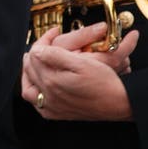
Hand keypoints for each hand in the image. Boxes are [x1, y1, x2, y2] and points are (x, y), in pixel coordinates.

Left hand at [22, 24, 136, 121]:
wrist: (119, 103)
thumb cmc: (103, 83)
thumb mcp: (81, 62)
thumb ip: (55, 55)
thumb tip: (36, 50)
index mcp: (52, 81)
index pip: (35, 56)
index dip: (42, 41)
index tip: (51, 33)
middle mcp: (49, 96)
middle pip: (30, 71)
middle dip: (33, 55)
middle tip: (41, 45)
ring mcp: (53, 108)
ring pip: (29, 90)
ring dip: (29, 75)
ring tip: (34, 64)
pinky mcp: (60, 115)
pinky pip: (39, 106)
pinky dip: (35, 94)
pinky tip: (41, 87)